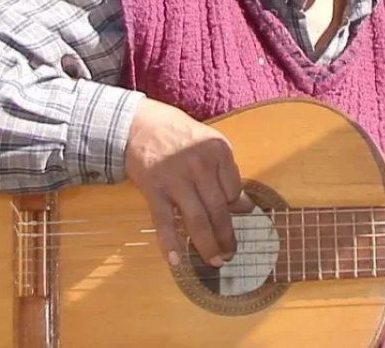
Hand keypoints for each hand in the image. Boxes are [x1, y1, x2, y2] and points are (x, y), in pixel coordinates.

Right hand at [124, 98, 243, 267]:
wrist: (138, 124)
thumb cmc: (178, 134)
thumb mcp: (208, 143)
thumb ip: (225, 173)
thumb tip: (245, 206)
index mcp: (218, 150)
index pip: (234, 189)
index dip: (235, 206)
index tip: (234, 217)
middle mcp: (200, 164)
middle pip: (219, 209)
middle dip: (227, 236)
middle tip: (231, 254)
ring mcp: (176, 177)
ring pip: (197, 219)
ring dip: (207, 245)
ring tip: (215, 261)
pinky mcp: (154, 188)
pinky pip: (164, 221)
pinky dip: (169, 243)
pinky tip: (175, 260)